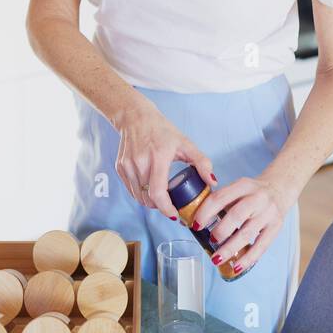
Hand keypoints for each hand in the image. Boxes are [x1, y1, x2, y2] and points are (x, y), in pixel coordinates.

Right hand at [113, 100, 213, 219]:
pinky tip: (150, 187)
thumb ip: (202, 163)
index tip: (174, 215)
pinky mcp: (120, 168)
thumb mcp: (186, 143)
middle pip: (148, 198)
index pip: (158, 192)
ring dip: (150, 202)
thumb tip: (213, 182)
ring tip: (161, 196)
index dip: (165, 208)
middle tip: (172, 206)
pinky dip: (141, 194)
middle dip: (161, 207)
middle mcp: (140, 162)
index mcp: (158, 157)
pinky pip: (131, 190)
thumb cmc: (162, 131)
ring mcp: (127, 165)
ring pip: (138, 197)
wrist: (135, 117)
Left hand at [192, 176, 294, 271]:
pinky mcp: (276, 227)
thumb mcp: (238, 189)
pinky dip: (247, 258)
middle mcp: (257, 197)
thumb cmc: (252, 193)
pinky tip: (236, 266)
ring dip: (229, 248)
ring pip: (247, 233)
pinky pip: (261, 246)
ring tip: (216, 258)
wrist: (280, 189)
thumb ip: (221, 202)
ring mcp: (268, 213)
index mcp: (243, 185)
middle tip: (211, 240)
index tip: (195, 225)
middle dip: (220, 230)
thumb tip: (196, 222)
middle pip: (236, 215)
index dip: (205, 212)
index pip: (220, 198)